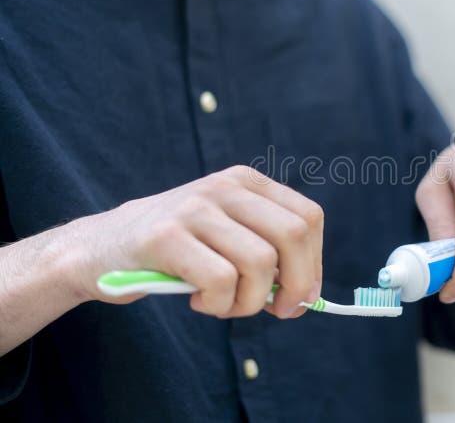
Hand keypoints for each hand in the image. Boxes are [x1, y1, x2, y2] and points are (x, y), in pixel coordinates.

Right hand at [72, 165, 322, 318]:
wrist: (103, 248)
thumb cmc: (180, 251)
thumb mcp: (229, 237)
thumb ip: (269, 255)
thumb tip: (307, 297)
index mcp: (247, 182)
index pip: (308, 217)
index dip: (313, 263)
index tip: (301, 295)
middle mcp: (224, 187)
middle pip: (293, 235)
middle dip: (296, 285)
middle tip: (276, 310)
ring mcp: (194, 208)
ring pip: (260, 263)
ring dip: (249, 302)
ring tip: (225, 304)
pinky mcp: (165, 237)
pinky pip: (220, 281)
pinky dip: (219, 305)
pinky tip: (200, 301)